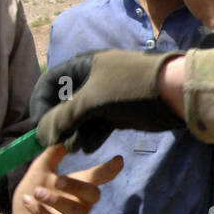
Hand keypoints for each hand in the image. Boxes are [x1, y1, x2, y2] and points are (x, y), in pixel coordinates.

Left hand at [6, 145, 123, 213]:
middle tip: (58, 180)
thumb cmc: (33, 198)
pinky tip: (28, 202)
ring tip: (36, 193)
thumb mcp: (38, 173)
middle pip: (92, 195)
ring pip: (75, 211)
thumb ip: (50, 156)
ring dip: (55, 200)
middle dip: (76, 186)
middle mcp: (82, 207)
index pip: (97, 178)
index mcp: (78, 190)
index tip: (118, 160)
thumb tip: (61, 139)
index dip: (108, 170)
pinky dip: (41, 212)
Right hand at [31, 51, 185, 153]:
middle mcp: (91, 78)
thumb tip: (41, 135)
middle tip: (55, 144)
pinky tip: (88, 147)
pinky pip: (97, 124)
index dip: (40, 103)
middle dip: (59, 123)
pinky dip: (90, 135)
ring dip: (74, 133)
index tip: (38, 127)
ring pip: (81, 117)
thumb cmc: (131, 88)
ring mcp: (106, 96)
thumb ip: (63, 117)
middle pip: (64, 102)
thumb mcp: (92, 100)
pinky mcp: (118, 111)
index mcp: (82, 65)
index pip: (50, 82)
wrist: (175, 93)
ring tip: (74, 147)